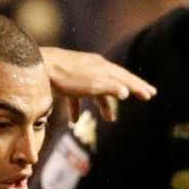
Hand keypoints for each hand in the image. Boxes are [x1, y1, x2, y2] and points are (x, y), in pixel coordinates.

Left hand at [41, 47, 156, 120]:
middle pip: (116, 80)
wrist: (37, 66)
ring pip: (98, 89)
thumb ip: (108, 87)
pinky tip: (74, 122)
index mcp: (102, 67)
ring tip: (109, 119)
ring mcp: (80, 72)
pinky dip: (79, 108)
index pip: (125, 78)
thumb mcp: (90, 84)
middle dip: (129, 90)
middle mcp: (93, 67)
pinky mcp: (66, 79)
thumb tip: (125, 91)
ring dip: (104, 105)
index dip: (138, 87)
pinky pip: (77, 95)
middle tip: (144, 97)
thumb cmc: (63, 78)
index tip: (151, 94)